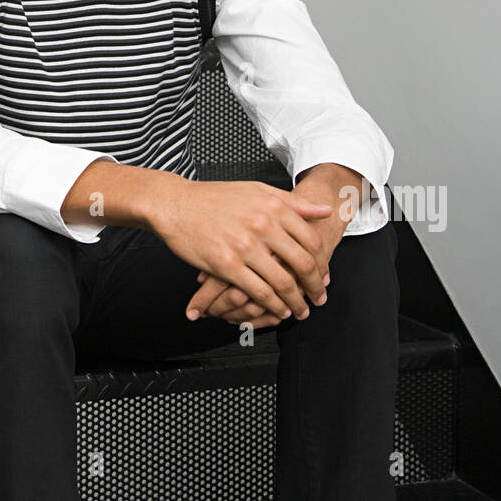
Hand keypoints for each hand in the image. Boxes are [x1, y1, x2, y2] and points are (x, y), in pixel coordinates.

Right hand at [155, 178, 332, 321]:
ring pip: (282, 282)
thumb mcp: (257, 191)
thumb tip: (325, 209)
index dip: (322, 263)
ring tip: (299, 310)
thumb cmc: (214, 197)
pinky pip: (258, 291)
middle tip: (318, 298)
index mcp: (273, 206)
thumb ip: (292, 202)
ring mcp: (244, 246)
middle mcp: (262, 225)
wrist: (175, 204)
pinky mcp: (226, 265)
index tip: (323, 276)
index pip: (311, 240)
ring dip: (295, 302)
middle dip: (314, 287)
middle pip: (302, 264)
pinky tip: (277, 309)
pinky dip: (272, 305)